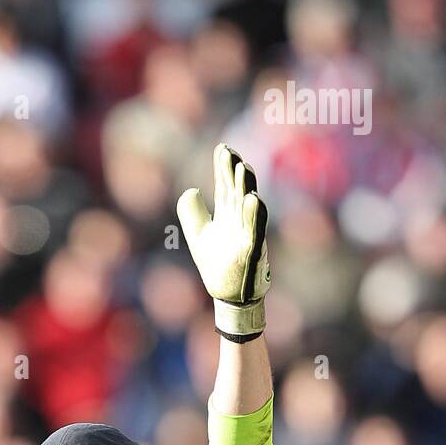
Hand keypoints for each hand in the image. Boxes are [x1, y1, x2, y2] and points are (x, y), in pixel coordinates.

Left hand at [176, 143, 270, 341]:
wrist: (229, 296)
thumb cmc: (218, 265)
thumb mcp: (198, 237)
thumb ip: (191, 213)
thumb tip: (191, 190)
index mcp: (227, 216)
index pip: (225, 186)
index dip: (223, 168)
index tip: (222, 149)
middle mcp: (239, 222)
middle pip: (236, 191)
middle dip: (234, 172)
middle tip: (229, 152)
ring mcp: (247, 236)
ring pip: (248, 207)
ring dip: (246, 187)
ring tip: (243, 167)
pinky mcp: (251, 253)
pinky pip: (254, 232)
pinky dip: (253, 216)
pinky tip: (253, 199)